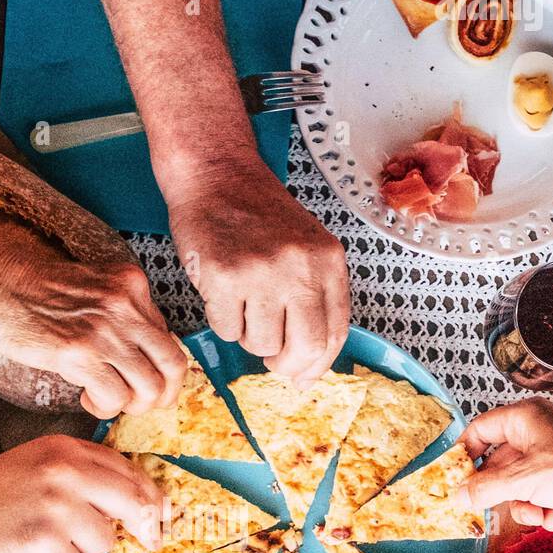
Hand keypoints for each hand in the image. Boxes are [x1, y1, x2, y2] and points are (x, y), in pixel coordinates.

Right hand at [0, 221, 186, 419]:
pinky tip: (86, 398)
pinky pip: (115, 398)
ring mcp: (105, 329)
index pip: (170, 338)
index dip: (162, 371)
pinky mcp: (80, 352)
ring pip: (149, 388)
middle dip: (161, 396)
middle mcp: (126, 305)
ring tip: (106, 400)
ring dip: (131, 405)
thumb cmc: (30, 289)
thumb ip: (120, 317)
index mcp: (131, 285)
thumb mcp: (90, 292)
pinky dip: (104, 408)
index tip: (149, 385)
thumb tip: (140, 359)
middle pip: (173, 365)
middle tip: (139, 404)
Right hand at [0, 434, 162, 552]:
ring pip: (104, 541)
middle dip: (141, 526)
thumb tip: (141, 505)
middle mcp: (65, 471)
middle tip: (146, 540)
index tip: (161, 516)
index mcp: (65, 449)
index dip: (151, 497)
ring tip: (41, 541)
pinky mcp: (45, 543)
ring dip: (80, 551)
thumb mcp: (35, 469)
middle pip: (135, 502)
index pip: (129, 470)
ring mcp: (57, 507)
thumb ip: (82, 478)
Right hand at [165, 155, 349, 383]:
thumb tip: (308, 366)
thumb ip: (313, 298)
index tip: (304, 376)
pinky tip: (222, 291)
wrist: (217, 175)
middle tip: (272, 360)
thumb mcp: (304, 249)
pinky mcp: (225, 277)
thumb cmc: (256, 215)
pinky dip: (222, 320)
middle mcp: (300, 266)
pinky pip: (226, 330)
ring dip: (248, 336)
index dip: (318, 364)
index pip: (335, 333)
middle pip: (304, 348)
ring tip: (243, 303)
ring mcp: (262, 272)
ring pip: (261, 344)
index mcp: (328, 260)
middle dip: (285, 365)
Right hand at [457, 399, 552, 528]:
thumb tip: (458, 496)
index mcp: (523, 420)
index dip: (464, 454)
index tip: (454, 477)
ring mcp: (551, 460)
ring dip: (528, 508)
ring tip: (542, 512)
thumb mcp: (523, 479)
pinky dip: (552, 511)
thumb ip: (485, 489)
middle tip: (487, 508)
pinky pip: (543, 500)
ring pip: (519, 490)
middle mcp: (536, 436)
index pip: (480, 430)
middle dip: (501, 494)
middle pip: (498, 468)